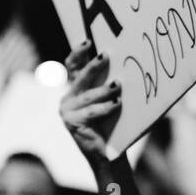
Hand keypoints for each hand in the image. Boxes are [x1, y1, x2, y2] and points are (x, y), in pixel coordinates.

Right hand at [61, 41, 120, 165]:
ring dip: (104, 89)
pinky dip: (105, 107)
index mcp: (76, 89)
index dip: (78, 52)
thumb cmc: (113, 124)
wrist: (109, 153)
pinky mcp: (72, 123)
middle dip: (93, 66)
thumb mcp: (110, 100)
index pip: (73, 66)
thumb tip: (128, 65)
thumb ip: (111, 85)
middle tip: (105, 56)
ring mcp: (67, 111)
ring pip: (88, 95)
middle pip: (79, 76)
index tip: (88, 41)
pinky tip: (117, 104)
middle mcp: (69, 98)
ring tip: (118, 85)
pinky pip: (91, 111)